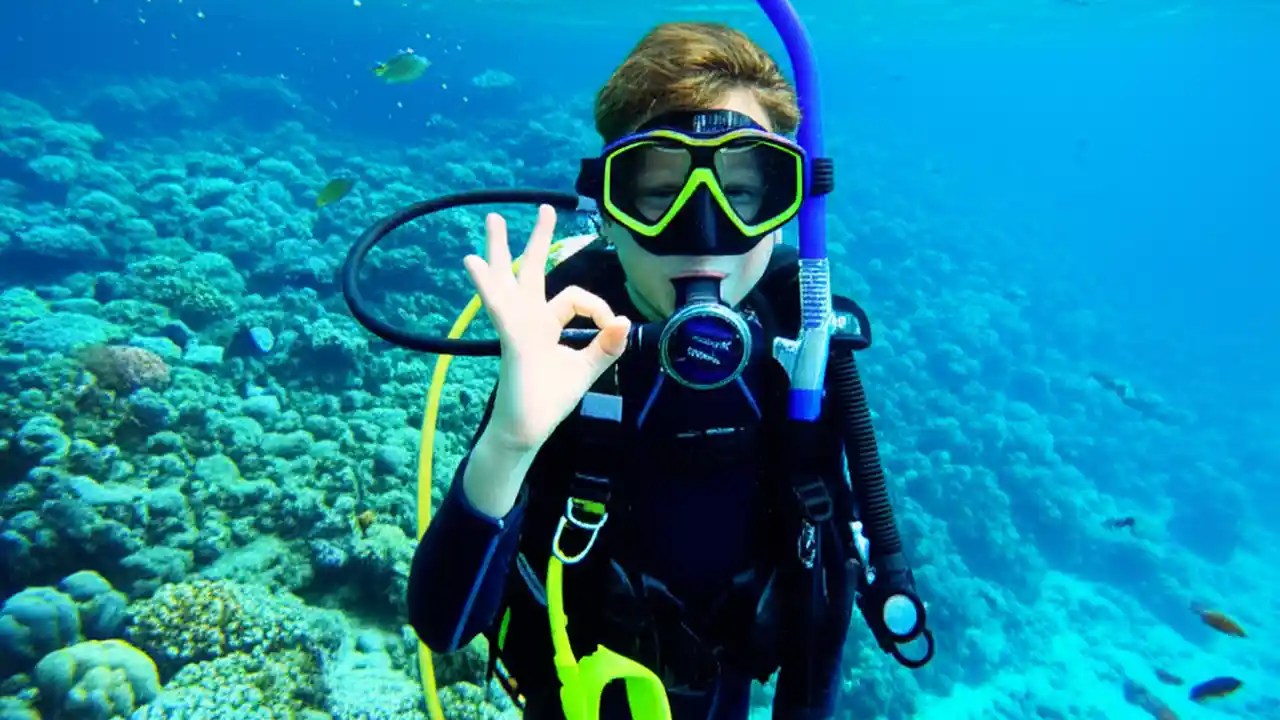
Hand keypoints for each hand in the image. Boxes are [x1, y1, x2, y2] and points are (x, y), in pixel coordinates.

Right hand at [463, 204, 630, 454]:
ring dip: (501, 249)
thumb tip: (625, 320)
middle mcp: (528, 320)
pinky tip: (473, 262)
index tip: (612, 325)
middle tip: (545, 208)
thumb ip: (605, 347)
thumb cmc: (549, 401)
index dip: (598, 307)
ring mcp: (516, 327)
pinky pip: (500, 307)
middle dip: (538, 240)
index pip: (573, 298)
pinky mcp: (511, 339)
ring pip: (509, 280)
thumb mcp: (584, 370)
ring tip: (494, 219)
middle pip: (532, 272)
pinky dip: (488, 285)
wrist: (525, 430)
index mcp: (545, 325)